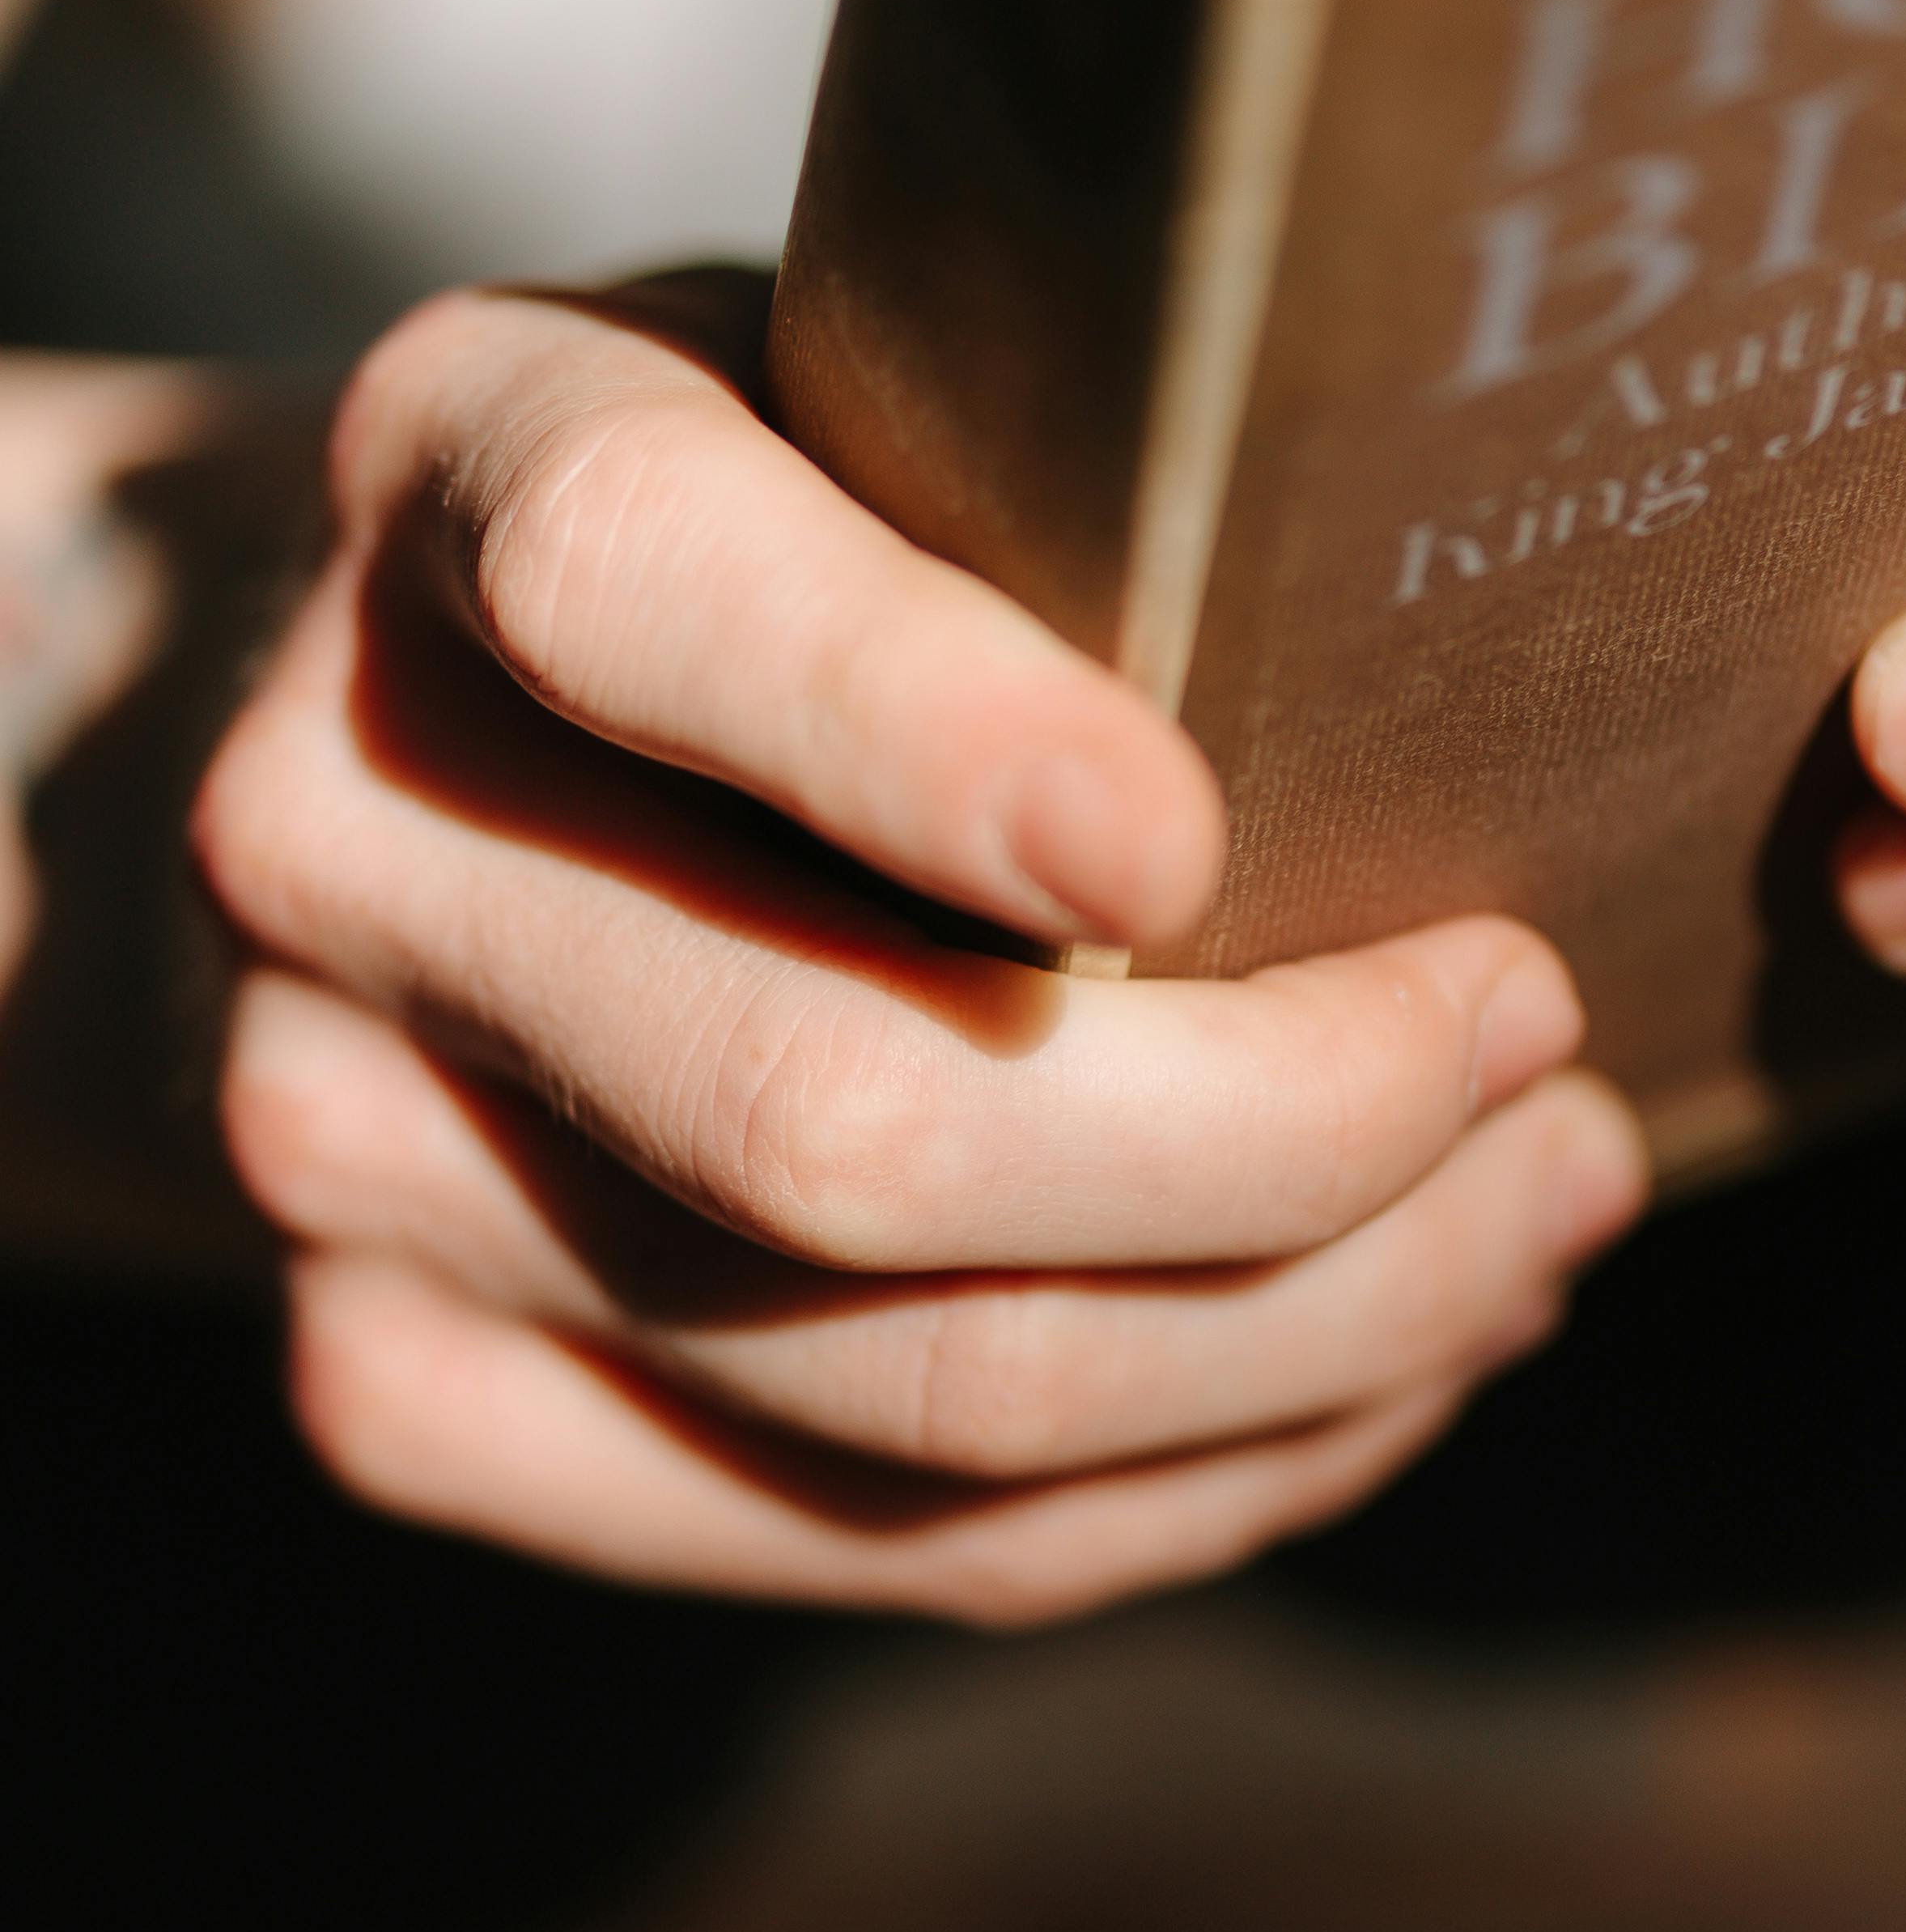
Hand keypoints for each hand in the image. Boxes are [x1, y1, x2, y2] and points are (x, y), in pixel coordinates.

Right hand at [195, 279, 1644, 1620]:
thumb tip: (1485, 736)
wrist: (401, 751)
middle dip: (1289, 1132)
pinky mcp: (402, 1393)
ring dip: (1320, 1338)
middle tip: (1542, 1047)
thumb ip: (1069, 507)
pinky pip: (878, 1539)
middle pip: (840, 1115)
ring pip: (915, 1385)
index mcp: (463, 468)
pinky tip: (1378, 1368)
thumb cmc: (784, 537)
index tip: (1188, 836)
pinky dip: (1198, 1481)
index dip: (927, 737)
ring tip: (1540, 1208)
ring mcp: (338, 1150)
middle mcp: (337, 823)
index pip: (653, 594)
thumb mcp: (883, 392)